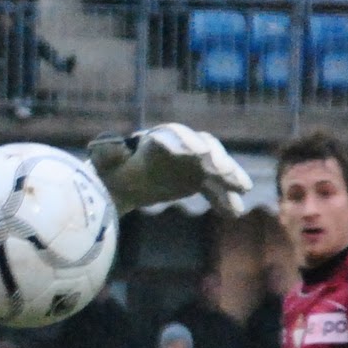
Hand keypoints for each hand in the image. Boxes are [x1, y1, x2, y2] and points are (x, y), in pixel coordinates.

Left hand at [86, 123, 251, 217]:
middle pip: (203, 148)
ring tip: (242, 189)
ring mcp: (192, 162)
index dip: (185, 142)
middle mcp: (181, 145)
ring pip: (215, 168)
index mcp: (157, 137)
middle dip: (215, 158)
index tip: (196, 153)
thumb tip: (108, 143)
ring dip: (229, 177)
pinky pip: (214, 188)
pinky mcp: (198, 179)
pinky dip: (224, 199)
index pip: (175, 134)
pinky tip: (235, 212)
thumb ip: (108, 151)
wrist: (120, 183)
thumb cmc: (111, 168)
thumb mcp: (104, 160)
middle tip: (223, 171)